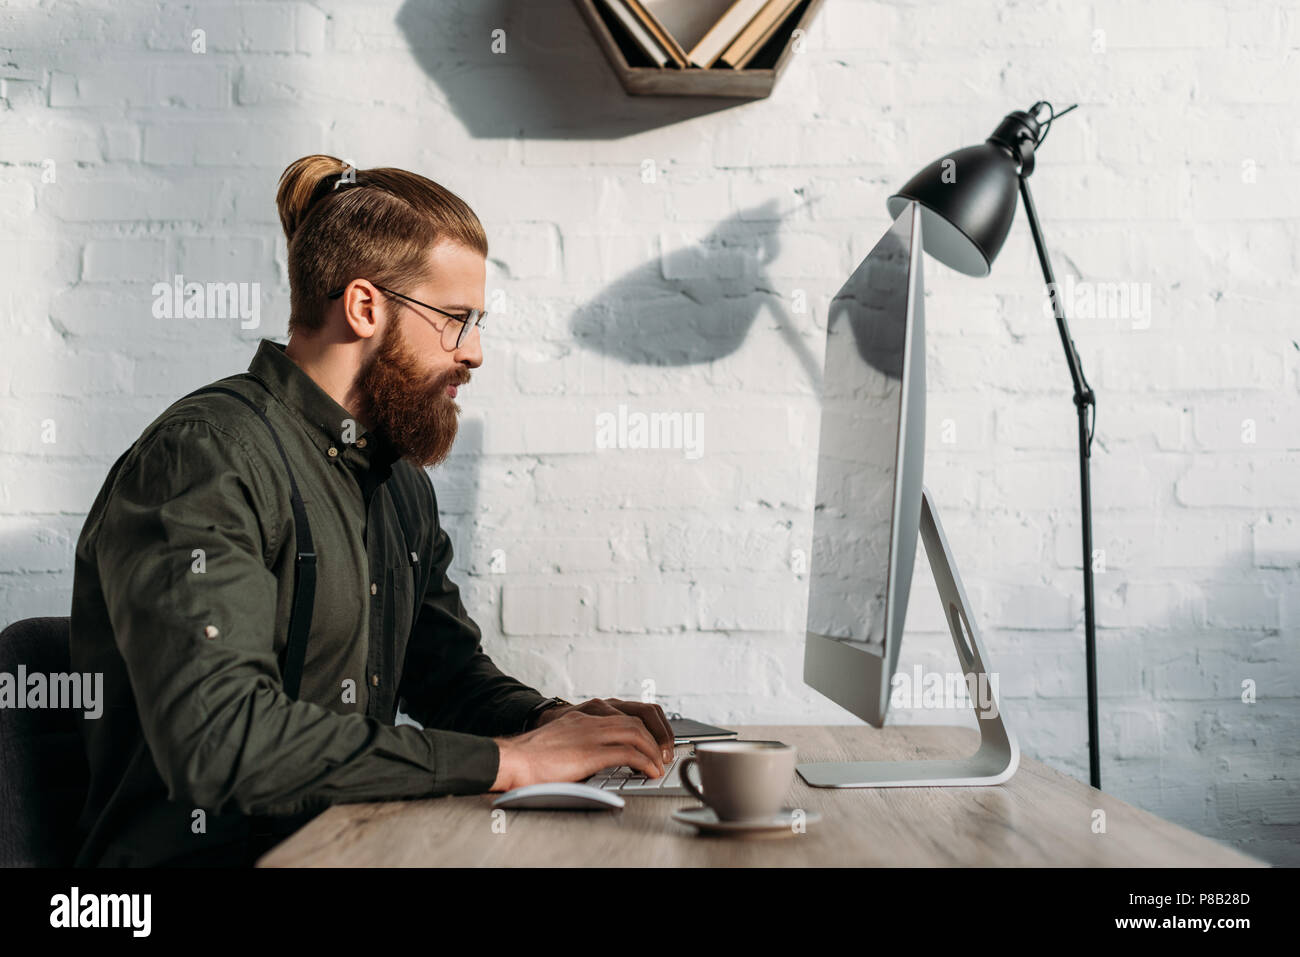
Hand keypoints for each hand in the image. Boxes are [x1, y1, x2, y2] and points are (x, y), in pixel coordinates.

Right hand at [492, 700, 675, 791]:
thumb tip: (600, 759)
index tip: (655, 741)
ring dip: (653, 750)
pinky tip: (649, 771)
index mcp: (584, 714)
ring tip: (659, 765)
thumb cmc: (532, 757)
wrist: (513, 759)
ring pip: (636, 733)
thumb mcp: (562, 740)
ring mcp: (591, 733)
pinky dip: (644, 762)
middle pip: (637, 718)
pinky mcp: (590, 751)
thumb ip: (582, 743)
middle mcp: (591, 718)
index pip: (626, 711)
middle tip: (664, 754)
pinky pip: (628, 752)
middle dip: (656, 736)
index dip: (646, 726)